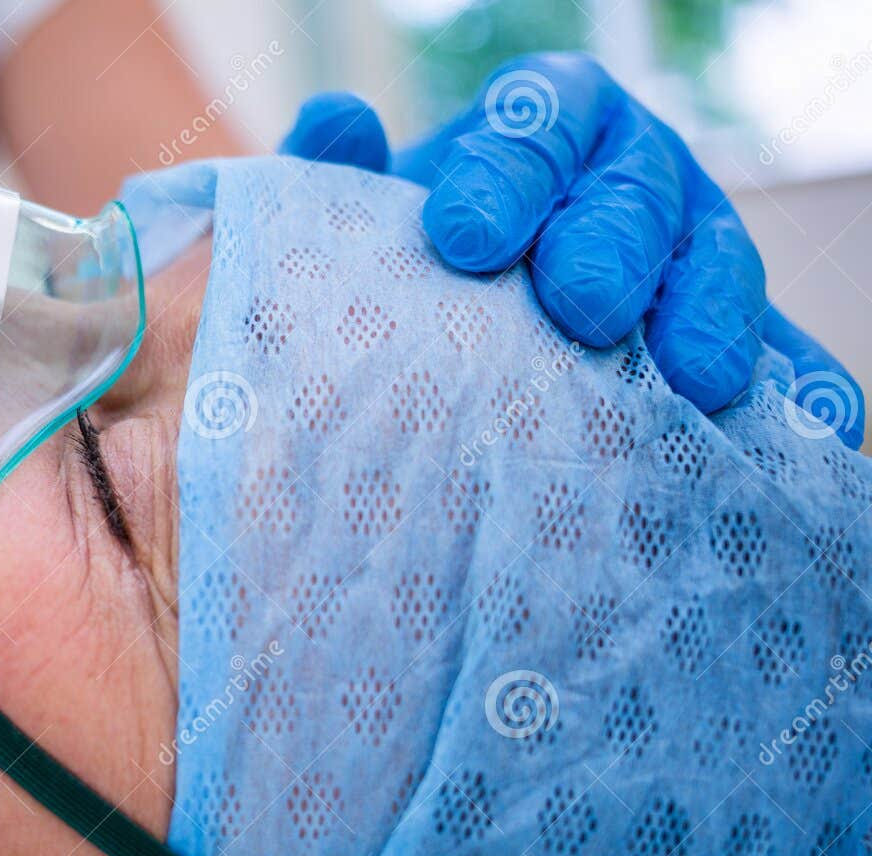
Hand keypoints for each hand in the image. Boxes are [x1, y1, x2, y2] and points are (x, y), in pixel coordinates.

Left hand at [280, 53, 863, 447]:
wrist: (447, 341)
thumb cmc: (408, 270)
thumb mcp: (359, 225)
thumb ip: (338, 177)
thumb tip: (341, 122)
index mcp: (543, 130)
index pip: (541, 120)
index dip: (508, 171)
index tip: (463, 237)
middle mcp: (625, 180)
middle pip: (634, 193)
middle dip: (611, 246)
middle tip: (581, 307)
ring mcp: (685, 254)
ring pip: (714, 264)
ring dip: (711, 315)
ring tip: (699, 377)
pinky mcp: (720, 334)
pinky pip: (780, 354)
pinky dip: (801, 386)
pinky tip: (822, 428)